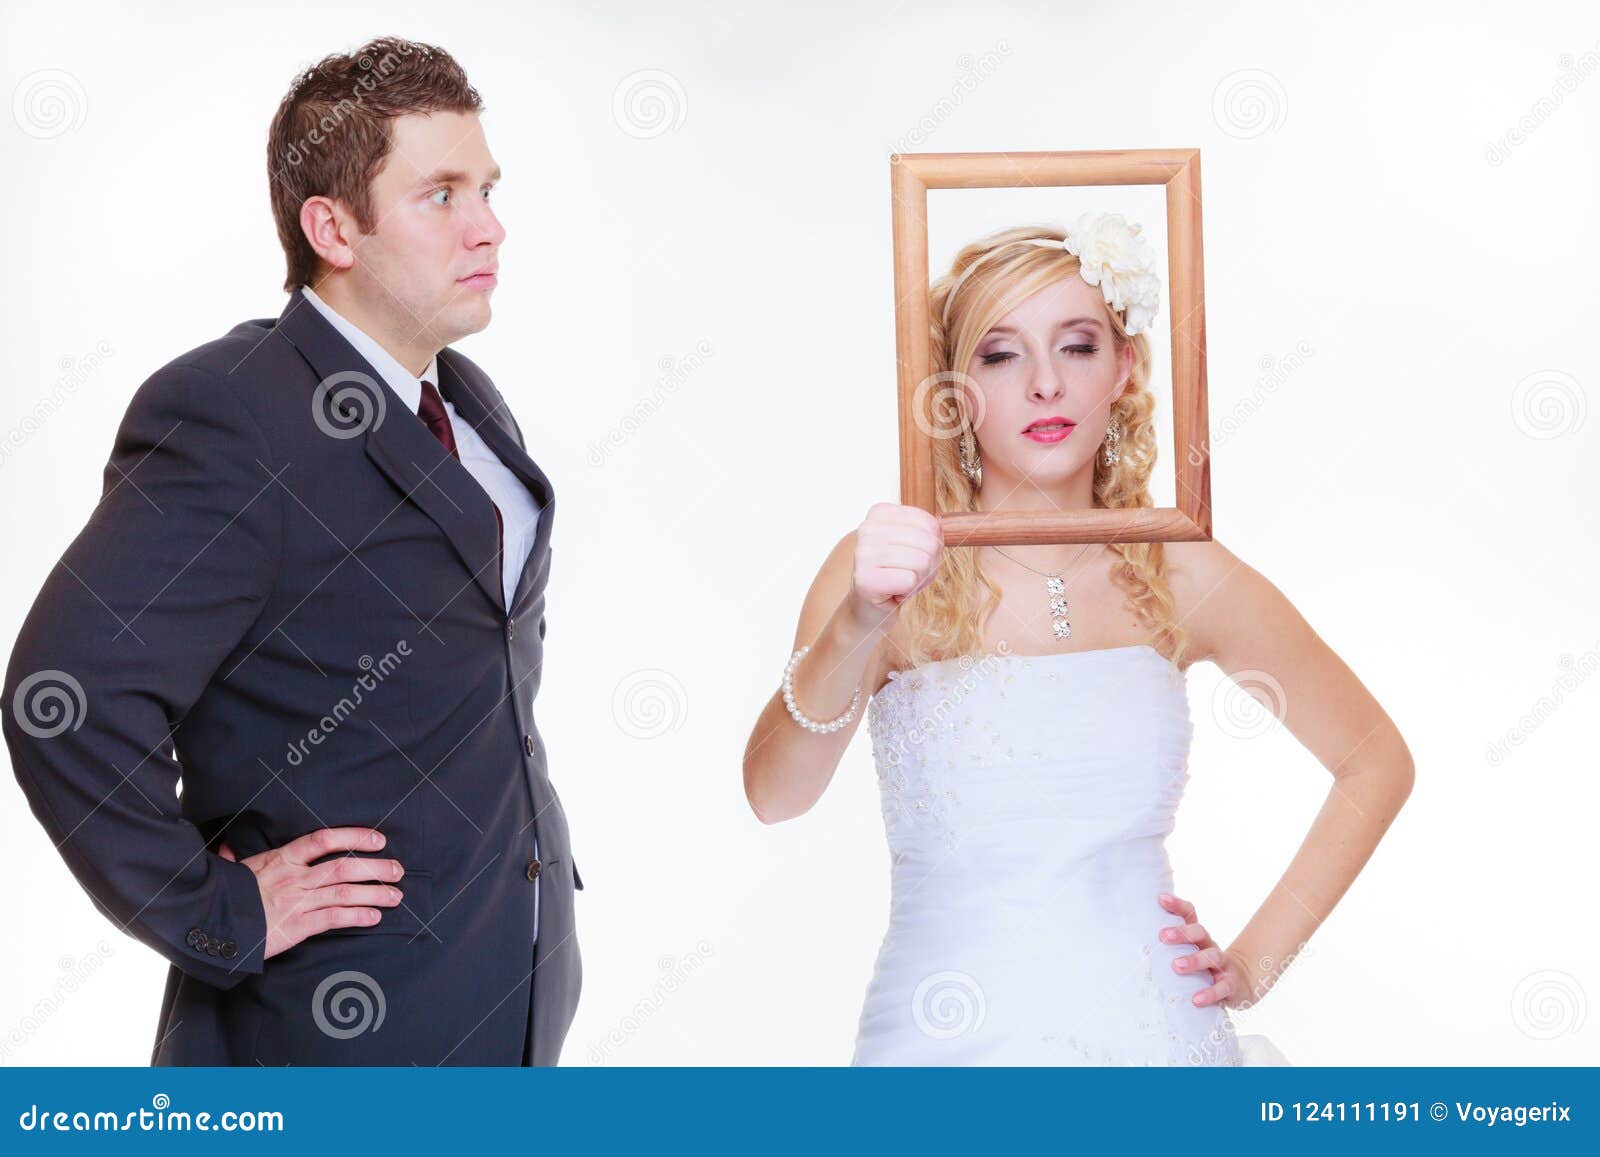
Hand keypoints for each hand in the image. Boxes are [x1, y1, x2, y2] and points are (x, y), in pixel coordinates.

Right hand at [218, 827, 405, 959]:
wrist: (210, 924)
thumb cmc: (222, 896)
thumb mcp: (233, 870)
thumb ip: (237, 858)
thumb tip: (226, 849)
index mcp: (282, 858)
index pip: (324, 839)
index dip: (354, 836)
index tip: (378, 839)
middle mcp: (294, 877)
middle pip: (344, 866)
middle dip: (376, 867)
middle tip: (397, 869)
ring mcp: (297, 901)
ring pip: (345, 892)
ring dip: (375, 893)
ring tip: (395, 895)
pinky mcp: (297, 926)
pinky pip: (334, 918)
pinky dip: (357, 916)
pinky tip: (374, 917)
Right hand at [847, 502, 943, 628]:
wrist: (870, 606)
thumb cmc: (896, 574)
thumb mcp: (913, 544)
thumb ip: (928, 531)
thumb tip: (939, 526)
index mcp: (879, 514)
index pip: (931, 524)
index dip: (932, 547)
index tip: (911, 557)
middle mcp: (867, 528)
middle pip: (929, 543)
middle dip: (928, 566)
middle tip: (908, 574)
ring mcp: (863, 552)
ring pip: (922, 562)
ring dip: (918, 580)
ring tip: (900, 583)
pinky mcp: (865, 578)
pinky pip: (910, 581)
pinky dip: (908, 592)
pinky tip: (893, 592)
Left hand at [1156, 891, 1255, 1009]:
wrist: (1241, 984)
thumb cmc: (1205, 967)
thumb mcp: (1190, 953)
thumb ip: (1170, 947)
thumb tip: (1136, 940)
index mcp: (1199, 937)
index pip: (1190, 915)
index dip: (1177, 905)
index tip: (1160, 899)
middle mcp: (1210, 946)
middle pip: (1200, 933)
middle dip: (1182, 933)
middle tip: (1163, 936)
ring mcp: (1222, 965)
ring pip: (1211, 957)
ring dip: (1194, 961)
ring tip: (1176, 966)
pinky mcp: (1231, 985)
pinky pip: (1221, 988)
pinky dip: (1209, 993)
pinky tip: (1196, 1000)